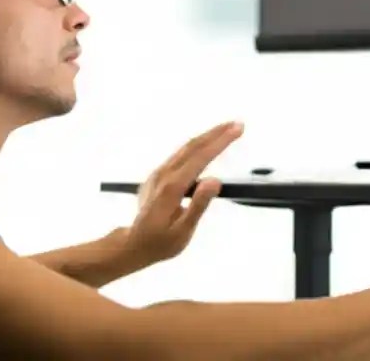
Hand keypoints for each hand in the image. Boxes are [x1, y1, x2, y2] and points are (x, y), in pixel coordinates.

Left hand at [124, 120, 243, 266]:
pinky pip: (179, 156)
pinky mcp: (157, 176)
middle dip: (216, 133)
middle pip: (192, 146)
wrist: (132, 245)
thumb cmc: (160, 243)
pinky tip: (205, 146)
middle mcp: (164, 174)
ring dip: (207, 137)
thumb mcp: (182, 231)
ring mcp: (158, 173)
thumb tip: (215, 180)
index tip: (238, 129)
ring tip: (226, 130)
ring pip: (185, 148)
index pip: (201, 157)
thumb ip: (198, 205)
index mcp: (172, 187)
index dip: (221, 141)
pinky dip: (196, 147)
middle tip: (238, 124)